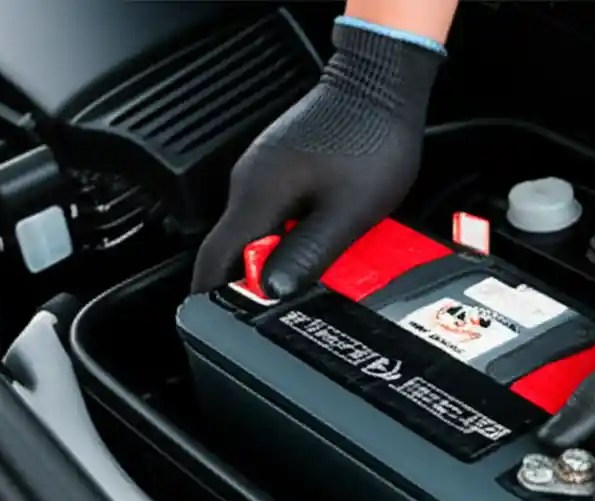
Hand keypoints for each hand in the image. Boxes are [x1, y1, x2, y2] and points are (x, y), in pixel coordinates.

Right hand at [190, 22, 443, 296]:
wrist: (381, 82)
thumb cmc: (371, 138)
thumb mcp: (348, 212)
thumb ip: (308, 255)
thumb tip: (273, 292)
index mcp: (256, 195)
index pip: (214, 260)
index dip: (213, 299)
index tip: (219, 324)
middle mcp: (250, 182)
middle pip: (234, 248)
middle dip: (251, 284)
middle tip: (279, 310)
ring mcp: (264, 170)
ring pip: (257, 231)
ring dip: (275, 260)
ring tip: (307, 280)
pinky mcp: (282, 165)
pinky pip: (275, 212)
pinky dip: (289, 237)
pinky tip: (318, 245)